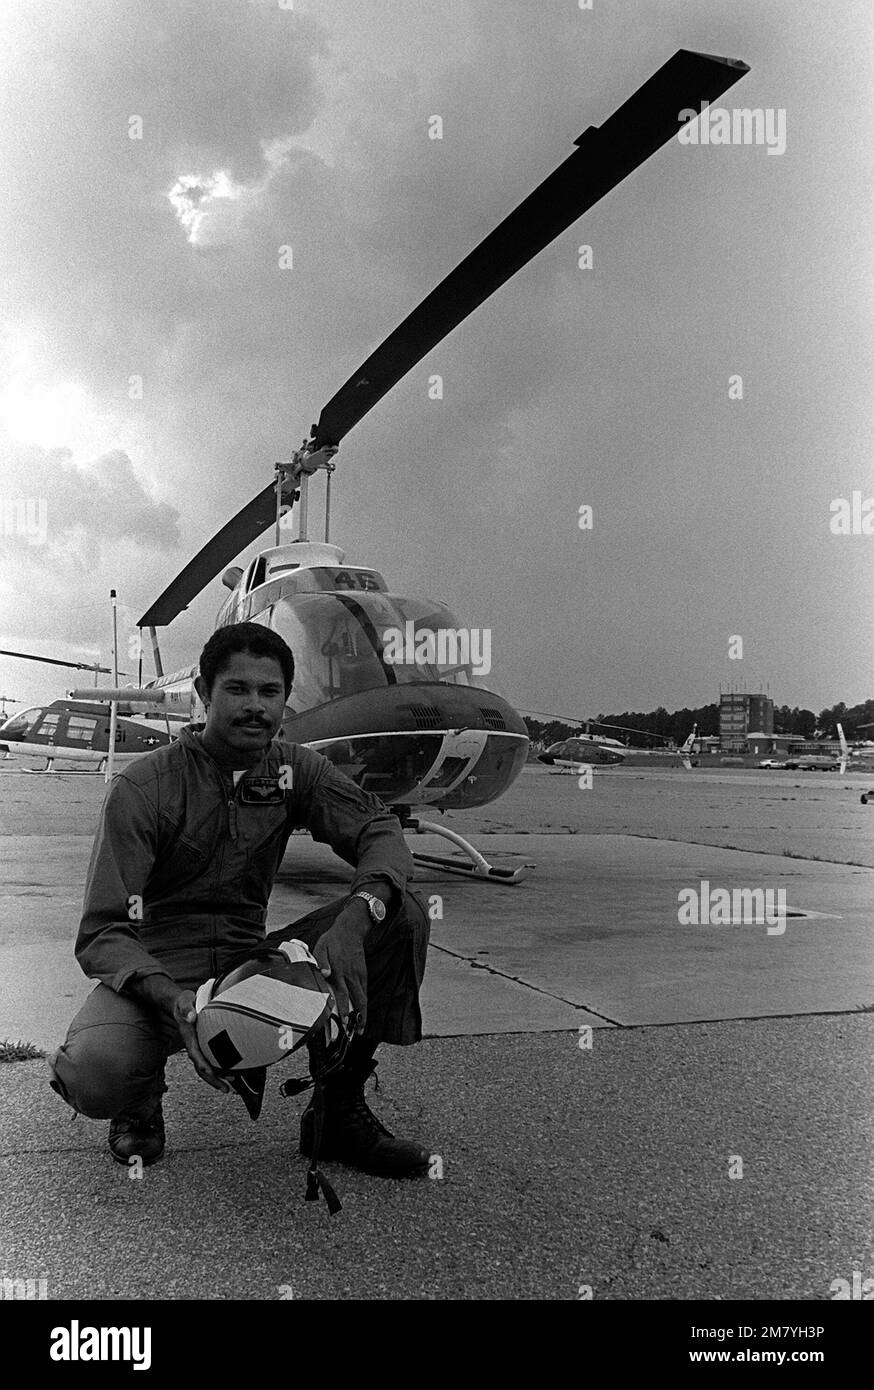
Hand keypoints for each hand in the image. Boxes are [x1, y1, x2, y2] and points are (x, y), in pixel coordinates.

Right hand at [172, 989, 230, 1092]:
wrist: (179, 1003)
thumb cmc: (183, 1002)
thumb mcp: (183, 1001)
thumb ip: (186, 1008)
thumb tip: (191, 1017)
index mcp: (189, 1037)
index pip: (196, 1055)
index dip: (204, 1066)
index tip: (213, 1074)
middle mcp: (193, 1045)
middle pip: (201, 1067)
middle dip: (213, 1080)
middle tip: (227, 1090)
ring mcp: (198, 1047)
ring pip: (206, 1067)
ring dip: (217, 1078)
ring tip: (231, 1088)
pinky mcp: (203, 1045)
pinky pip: (211, 1060)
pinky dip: (219, 1069)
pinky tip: (230, 1074)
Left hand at [313, 910, 367, 1033]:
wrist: (351, 929)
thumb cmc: (333, 940)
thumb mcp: (321, 947)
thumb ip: (321, 961)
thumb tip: (324, 973)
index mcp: (339, 971)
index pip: (343, 994)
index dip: (344, 1009)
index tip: (345, 1022)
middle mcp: (351, 975)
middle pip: (358, 1000)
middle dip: (359, 1018)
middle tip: (359, 1032)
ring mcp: (359, 974)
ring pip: (363, 997)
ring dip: (363, 1013)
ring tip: (362, 1026)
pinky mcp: (363, 973)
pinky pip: (365, 990)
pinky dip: (364, 1002)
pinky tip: (362, 1011)